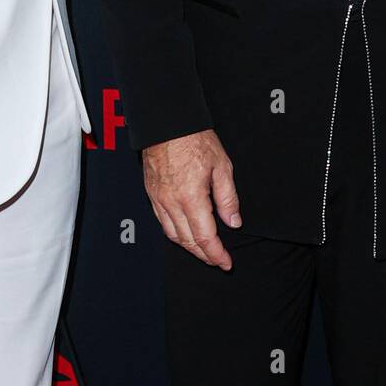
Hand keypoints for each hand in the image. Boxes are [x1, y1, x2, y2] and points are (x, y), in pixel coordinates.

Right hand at [142, 129, 240, 269]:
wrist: (166, 123)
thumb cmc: (194, 139)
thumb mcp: (222, 166)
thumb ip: (228, 198)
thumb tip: (233, 222)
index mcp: (191, 198)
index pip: (205, 237)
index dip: (216, 254)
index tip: (226, 262)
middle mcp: (171, 203)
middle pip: (188, 241)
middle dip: (204, 255)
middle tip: (218, 260)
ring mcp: (159, 200)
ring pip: (173, 235)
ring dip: (189, 247)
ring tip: (203, 251)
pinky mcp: (152, 194)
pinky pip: (162, 223)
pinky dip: (175, 234)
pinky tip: (184, 233)